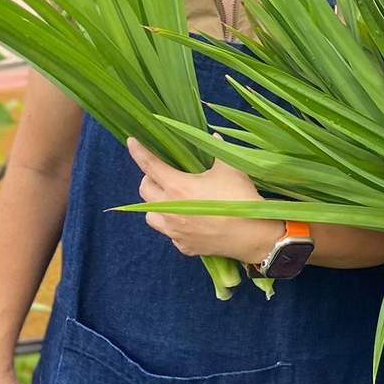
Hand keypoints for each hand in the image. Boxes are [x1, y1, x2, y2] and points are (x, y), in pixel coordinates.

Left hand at [127, 137, 282, 263]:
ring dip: (156, 204)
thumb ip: (217, 150)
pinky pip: (169, 233)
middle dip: (149, 178)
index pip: (150, 165)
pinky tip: (188, 220)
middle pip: (144, 190)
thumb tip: (214, 137)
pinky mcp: (183, 246)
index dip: (139, 151)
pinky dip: (173, 224)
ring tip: (171, 199)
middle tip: (164, 173)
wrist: (253, 235)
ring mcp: (175, 231)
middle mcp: (169, 210)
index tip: (131, 142)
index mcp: (177, 187)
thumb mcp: (230, 168)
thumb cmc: (240, 198)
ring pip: (150, 215)